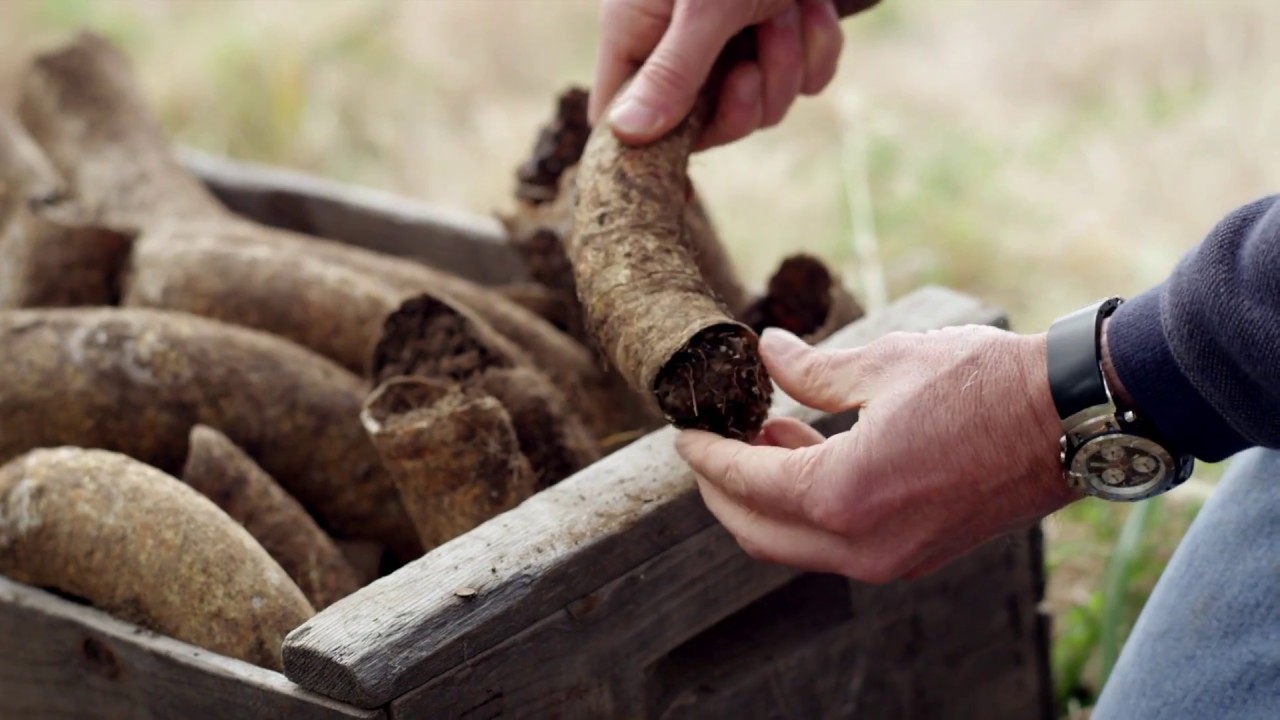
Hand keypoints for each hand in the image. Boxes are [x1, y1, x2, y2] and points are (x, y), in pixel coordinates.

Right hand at [590, 0, 845, 149]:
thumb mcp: (705, 6)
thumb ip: (671, 74)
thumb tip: (622, 138)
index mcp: (639, 35)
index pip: (619, 122)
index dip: (646, 153)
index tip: (679, 174)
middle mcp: (682, 45)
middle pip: (709, 127)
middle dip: (748, 97)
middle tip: (756, 53)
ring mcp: (735, 43)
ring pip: (766, 104)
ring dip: (790, 59)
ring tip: (788, 5)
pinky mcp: (783, 35)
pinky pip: (807, 78)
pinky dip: (818, 45)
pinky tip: (814, 3)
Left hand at [675, 325, 1080, 582]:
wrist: (1070, 420)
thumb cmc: (982, 384)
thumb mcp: (885, 362)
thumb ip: (811, 369)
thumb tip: (768, 353)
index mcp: (843, 494)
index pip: (744, 482)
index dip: (706, 456)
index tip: (684, 432)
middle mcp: (860, 545)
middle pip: (755, 531)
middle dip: (721, 488)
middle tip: (711, 440)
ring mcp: (889, 560)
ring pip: (793, 544)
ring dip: (764, 498)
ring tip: (761, 435)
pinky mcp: (912, 555)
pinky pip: (833, 544)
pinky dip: (805, 510)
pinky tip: (807, 453)